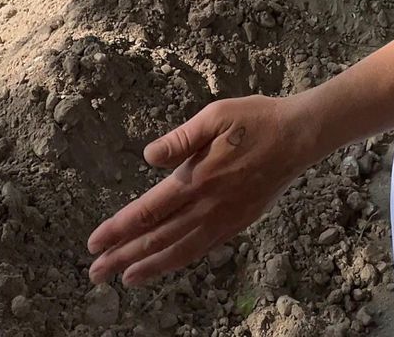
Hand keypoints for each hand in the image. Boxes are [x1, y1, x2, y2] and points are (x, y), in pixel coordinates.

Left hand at [87, 95, 313, 286]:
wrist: (300, 135)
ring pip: (180, 249)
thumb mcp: (216, 115)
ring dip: (150, 265)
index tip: (94, 243)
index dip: (119, 229)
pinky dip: (181, 259)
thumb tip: (149, 157)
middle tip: (95, 273)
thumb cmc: (257, 119)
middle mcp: (208, 204)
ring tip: (125, 278)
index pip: (149, 210)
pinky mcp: (241, 220)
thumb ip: (181, 138)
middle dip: (124, 256)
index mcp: (198, 177)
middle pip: (158, 237)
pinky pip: (204, 247)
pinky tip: (169, 262)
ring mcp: (226, 217)